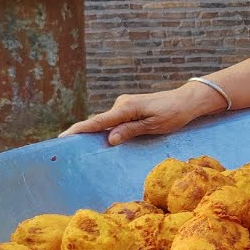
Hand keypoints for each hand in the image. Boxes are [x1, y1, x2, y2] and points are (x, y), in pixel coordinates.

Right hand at [59, 85, 216, 144]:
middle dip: (82, 133)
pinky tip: (99, 140)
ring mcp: (124, 105)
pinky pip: (113, 120)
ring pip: (105, 121)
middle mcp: (122, 104)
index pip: (99, 121)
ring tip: (78, 147)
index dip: (80, 130)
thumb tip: (109, 139)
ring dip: (94, 133)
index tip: (63, 137)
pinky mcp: (129, 108)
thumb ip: (131, 130)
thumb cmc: (173, 114)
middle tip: (64, 149)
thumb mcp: (154, 126)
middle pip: (98, 122)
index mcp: (126, 108)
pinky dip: (105, 129)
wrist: (186, 101)